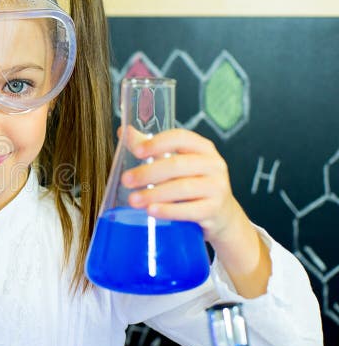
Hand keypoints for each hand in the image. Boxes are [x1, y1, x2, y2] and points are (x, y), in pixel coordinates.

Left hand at [119, 127, 270, 296]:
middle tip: (126, 180)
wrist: (221, 214)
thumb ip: (151, 147)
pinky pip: (190, 210)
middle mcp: (213, 164)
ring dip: (154, 193)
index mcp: (202, 148)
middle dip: (148, 172)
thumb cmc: (193, 183)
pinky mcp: (215, 209)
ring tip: (133, 200)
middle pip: (177, 164)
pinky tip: (152, 211)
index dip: (157, 143)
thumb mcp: (177, 162)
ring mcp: (217, 187)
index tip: (136, 151)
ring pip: (182, 188)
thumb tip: (124, 131)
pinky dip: (169, 210)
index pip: (180, 138)